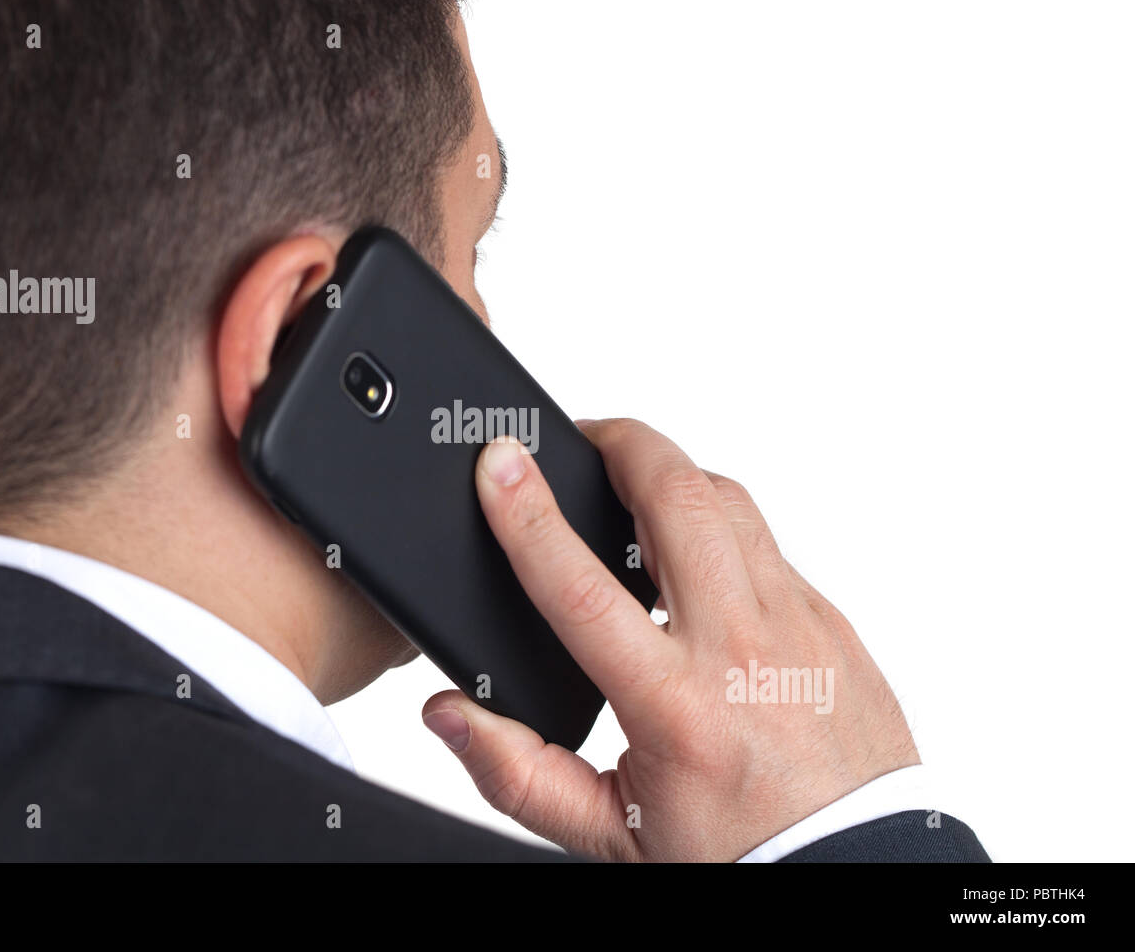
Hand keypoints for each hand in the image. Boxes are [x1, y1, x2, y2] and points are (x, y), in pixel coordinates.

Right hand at [421, 418, 918, 860]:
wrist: (857, 873)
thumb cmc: (740, 854)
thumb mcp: (609, 830)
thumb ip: (516, 771)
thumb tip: (452, 713)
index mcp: (674, 705)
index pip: (581, 587)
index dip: (528, 515)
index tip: (500, 464)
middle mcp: (743, 651)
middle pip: (679, 498)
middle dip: (623, 442)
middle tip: (583, 437)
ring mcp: (798, 626)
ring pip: (731, 503)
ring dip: (674, 477)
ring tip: (633, 485)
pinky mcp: (832, 623)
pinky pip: (769, 549)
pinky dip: (723, 533)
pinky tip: (696, 563)